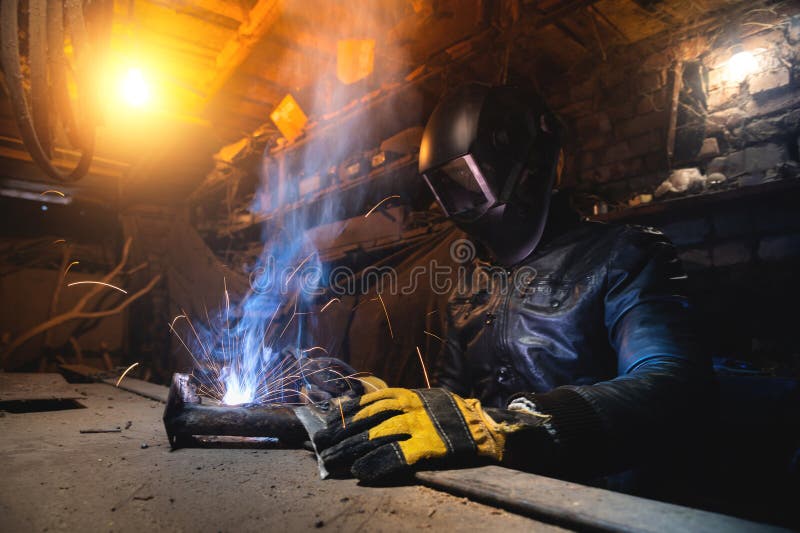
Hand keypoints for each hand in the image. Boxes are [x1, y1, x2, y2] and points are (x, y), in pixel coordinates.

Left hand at [312, 387, 545, 481]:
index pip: (367, 403)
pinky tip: (360, 471)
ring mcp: (421, 426)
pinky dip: (378, 463)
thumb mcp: (423, 400)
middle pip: (367, 420)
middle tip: (320, 449)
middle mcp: (410, 407)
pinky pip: (398, 455)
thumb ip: (398, 405)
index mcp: (407, 395)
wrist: (486, 426)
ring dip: (351, 449)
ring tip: (332, 462)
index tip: (326, 427)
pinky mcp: (431, 447)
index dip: (344, 416)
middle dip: (341, 435)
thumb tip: (366, 413)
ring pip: (377, 436)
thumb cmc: (451, 416)